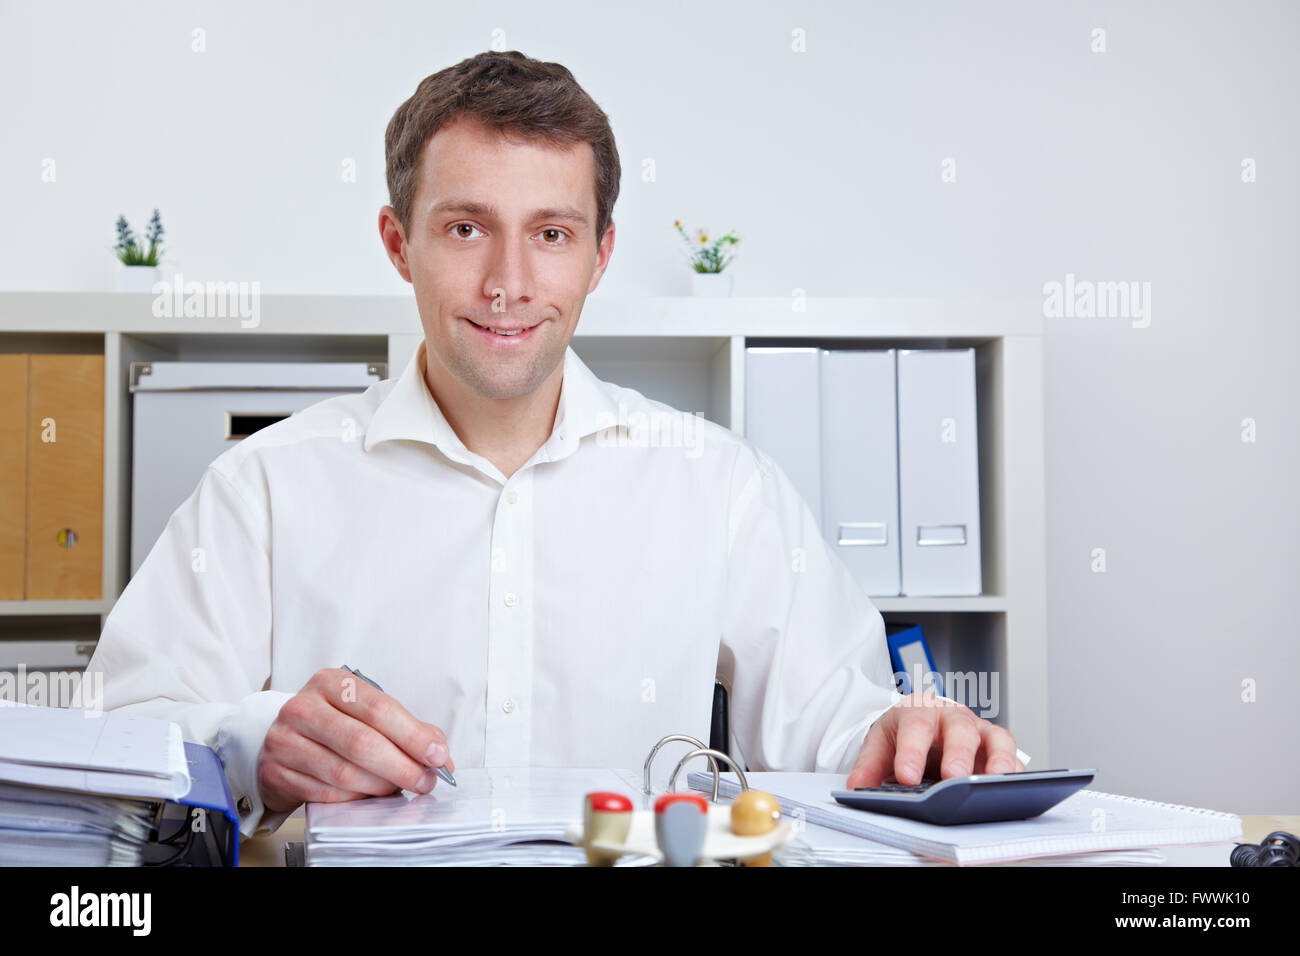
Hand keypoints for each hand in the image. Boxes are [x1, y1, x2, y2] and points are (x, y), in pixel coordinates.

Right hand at [257, 668, 455, 813]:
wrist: (283, 741)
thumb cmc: (334, 725)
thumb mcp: (367, 714)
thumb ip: (407, 729)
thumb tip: (440, 755)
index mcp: (331, 682)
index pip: (379, 709)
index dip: (413, 736)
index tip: (438, 756)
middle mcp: (303, 707)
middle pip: (362, 743)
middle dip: (402, 767)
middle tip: (424, 781)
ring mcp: (284, 740)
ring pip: (344, 773)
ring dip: (380, 786)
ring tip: (397, 787)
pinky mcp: (276, 772)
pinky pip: (326, 794)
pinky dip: (354, 797)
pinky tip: (365, 793)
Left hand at [846, 691, 1022, 789]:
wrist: (922, 718)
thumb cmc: (906, 730)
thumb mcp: (881, 742)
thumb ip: (869, 764)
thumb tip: (856, 787)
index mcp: (920, 711)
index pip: (915, 727)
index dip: (912, 752)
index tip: (908, 777)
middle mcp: (953, 717)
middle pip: (959, 729)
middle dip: (957, 754)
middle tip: (953, 779)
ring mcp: (980, 730)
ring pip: (996, 737)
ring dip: (998, 760)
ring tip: (995, 782)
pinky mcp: (998, 747)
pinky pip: (1014, 756)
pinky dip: (1016, 771)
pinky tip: (1014, 788)